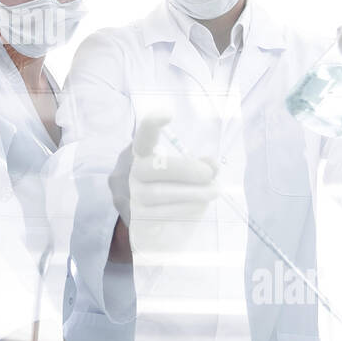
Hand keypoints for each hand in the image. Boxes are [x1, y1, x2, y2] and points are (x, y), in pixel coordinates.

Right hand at [125, 112, 217, 250]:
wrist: (144, 226)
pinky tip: (199, 205)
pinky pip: (160, 213)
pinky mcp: (135, 220)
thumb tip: (212, 166)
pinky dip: (184, 208)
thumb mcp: (177, 172)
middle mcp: (128, 174)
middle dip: (185, 170)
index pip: (142, 138)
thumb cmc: (165, 189)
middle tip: (210, 174)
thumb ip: (194, 165)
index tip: (167, 114)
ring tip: (213, 191)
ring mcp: (129, 198)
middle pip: (152, 167)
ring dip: (192, 192)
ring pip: (157, 193)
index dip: (150, 126)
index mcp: (137, 155)